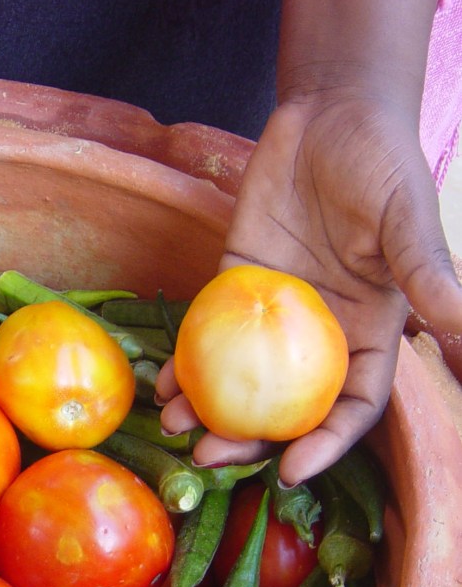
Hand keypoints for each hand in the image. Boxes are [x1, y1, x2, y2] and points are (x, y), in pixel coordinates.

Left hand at [157, 93, 461, 485]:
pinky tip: (160, 383)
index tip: (290, 473)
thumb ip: (425, 270)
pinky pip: (205, 334)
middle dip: (250, 440)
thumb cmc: (381, 160)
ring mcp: (271, 314)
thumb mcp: (407, 214)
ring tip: (174, 427)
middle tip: (209, 456)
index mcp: (369, 330)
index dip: (326, 445)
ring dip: (206, 410)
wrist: (328, 114)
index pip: (351, 406)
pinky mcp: (232, 285)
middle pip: (284, 405)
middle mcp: (318, 333)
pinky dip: (185, 362)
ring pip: (238, 379)